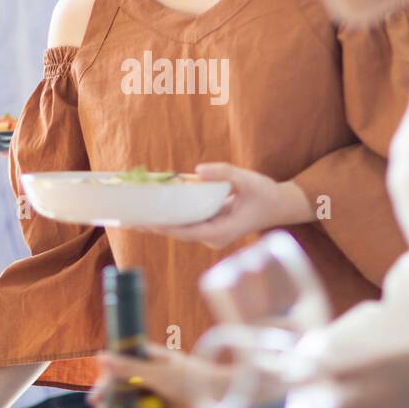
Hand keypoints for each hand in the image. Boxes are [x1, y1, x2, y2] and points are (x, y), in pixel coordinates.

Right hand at [93, 344, 226, 407]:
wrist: (223, 400)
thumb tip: (99, 356)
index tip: (97, 393)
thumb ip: (129, 368)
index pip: (122, 366)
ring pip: (135, 404)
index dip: (107, 378)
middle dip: (111, 397)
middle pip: (125, 386)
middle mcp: (155, 378)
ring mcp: (162, 396)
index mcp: (151, 362)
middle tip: (97, 407)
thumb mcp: (157, 374)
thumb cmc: (192, 379)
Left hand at [142, 163, 311, 248]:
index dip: (167, 228)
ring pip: (180, 229)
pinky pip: (185, 223)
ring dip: (158, 221)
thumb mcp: (249, 179)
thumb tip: (198, 170)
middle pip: (179, 232)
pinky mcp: (209, 227)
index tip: (148, 222)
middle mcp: (214, 236)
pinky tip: (152, 208)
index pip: (189, 232)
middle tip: (128, 217)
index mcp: (223, 231)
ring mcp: (211, 234)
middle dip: (154, 224)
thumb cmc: (266, 194)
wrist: (280, 206)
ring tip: (132, 214)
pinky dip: (170, 215)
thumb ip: (225, 173)